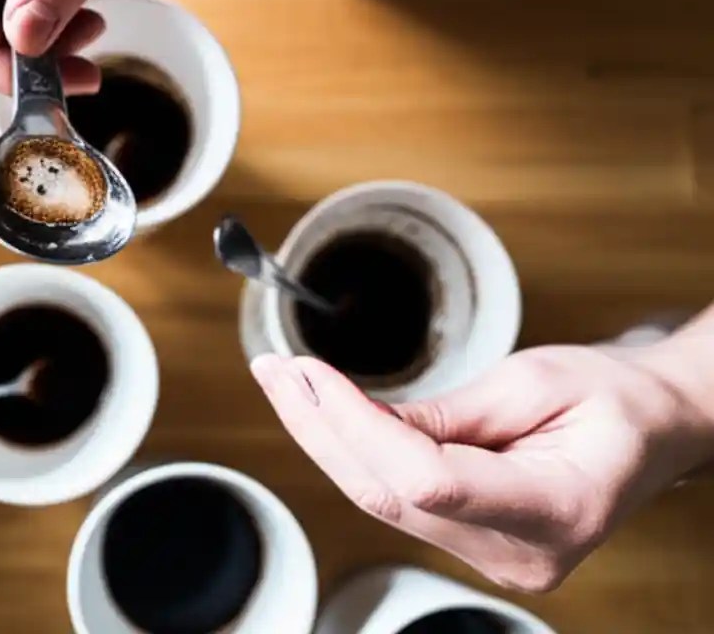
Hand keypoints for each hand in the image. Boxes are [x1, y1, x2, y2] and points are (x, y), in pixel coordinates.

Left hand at [250, 315, 713, 592]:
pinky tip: (319, 410)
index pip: (429, 482)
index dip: (359, 427)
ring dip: (324, 437)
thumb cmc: (612, 399)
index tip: (313, 373)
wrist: (652, 431)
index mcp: (555, 510)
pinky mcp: (468, 542)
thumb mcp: (536, 381)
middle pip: (389, 496)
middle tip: (275, 370)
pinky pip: (395, 497)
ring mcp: (491, 557)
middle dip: (321, 427)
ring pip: (380, 499)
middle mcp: (517, 553)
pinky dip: (353, 450)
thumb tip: (357, 411)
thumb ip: (447, 411)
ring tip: (282, 380)